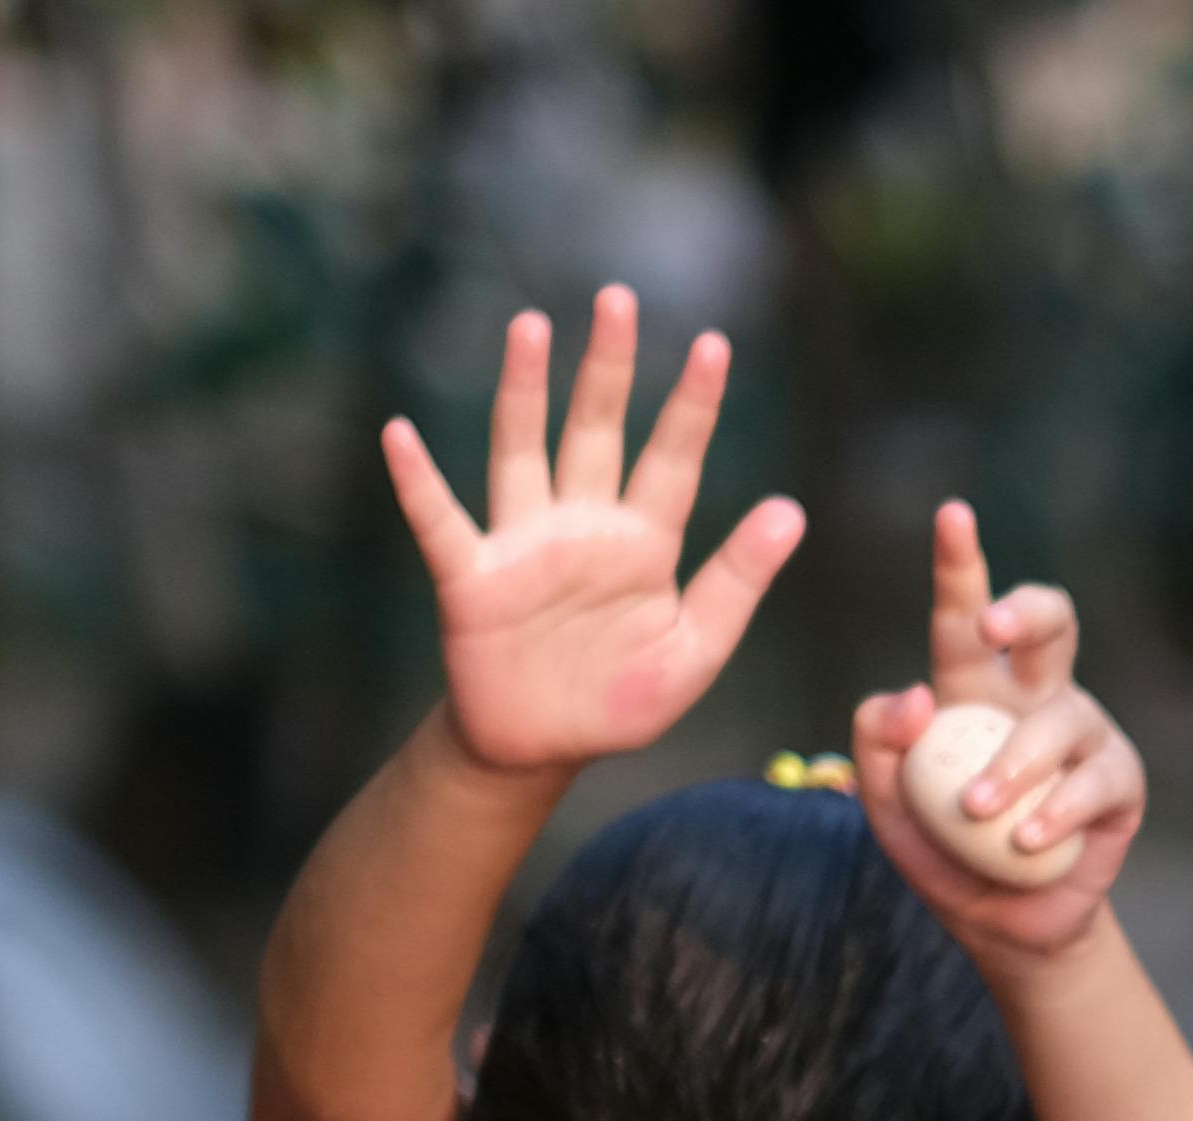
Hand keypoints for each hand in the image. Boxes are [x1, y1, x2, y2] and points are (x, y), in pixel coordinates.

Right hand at [380, 291, 804, 778]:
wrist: (540, 749)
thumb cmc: (618, 699)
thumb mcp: (694, 651)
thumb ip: (737, 582)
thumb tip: (792, 509)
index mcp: (643, 544)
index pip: (674, 461)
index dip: (693, 405)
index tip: (714, 344)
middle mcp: (582, 526)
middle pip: (597, 430)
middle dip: (607, 367)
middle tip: (618, 299)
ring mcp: (524, 545)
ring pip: (522, 451)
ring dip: (524, 390)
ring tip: (531, 326)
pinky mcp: (473, 578)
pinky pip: (441, 521)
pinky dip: (419, 481)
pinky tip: (400, 434)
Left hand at [857, 505, 1146, 960]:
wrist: (1008, 926)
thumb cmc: (947, 854)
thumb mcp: (887, 806)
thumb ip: (876, 745)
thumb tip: (911, 695)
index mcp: (976, 689)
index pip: (966, 616)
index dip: (961, 564)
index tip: (952, 515)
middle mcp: (1037, 698)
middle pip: (1052, 624)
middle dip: (1027, 611)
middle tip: (991, 627)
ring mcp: (1086, 736)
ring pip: (1059, 718)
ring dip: (1013, 765)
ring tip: (976, 812)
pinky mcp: (1120, 784)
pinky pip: (1091, 783)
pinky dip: (1052, 813)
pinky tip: (1022, 841)